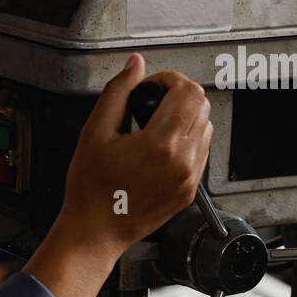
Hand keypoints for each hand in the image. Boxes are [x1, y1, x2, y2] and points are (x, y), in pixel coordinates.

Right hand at [23, 53, 211, 296]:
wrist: (96, 230)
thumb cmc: (91, 189)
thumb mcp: (94, 133)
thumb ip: (117, 92)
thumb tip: (134, 65)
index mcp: (161, 143)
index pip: (188, 91)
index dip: (169, 79)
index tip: (151, 86)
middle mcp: (183, 160)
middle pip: (202, 106)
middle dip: (179, 95)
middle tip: (153, 101)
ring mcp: (190, 177)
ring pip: (206, 128)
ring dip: (186, 117)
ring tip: (155, 125)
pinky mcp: (189, 190)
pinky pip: (201, 153)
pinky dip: (186, 141)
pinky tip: (160, 148)